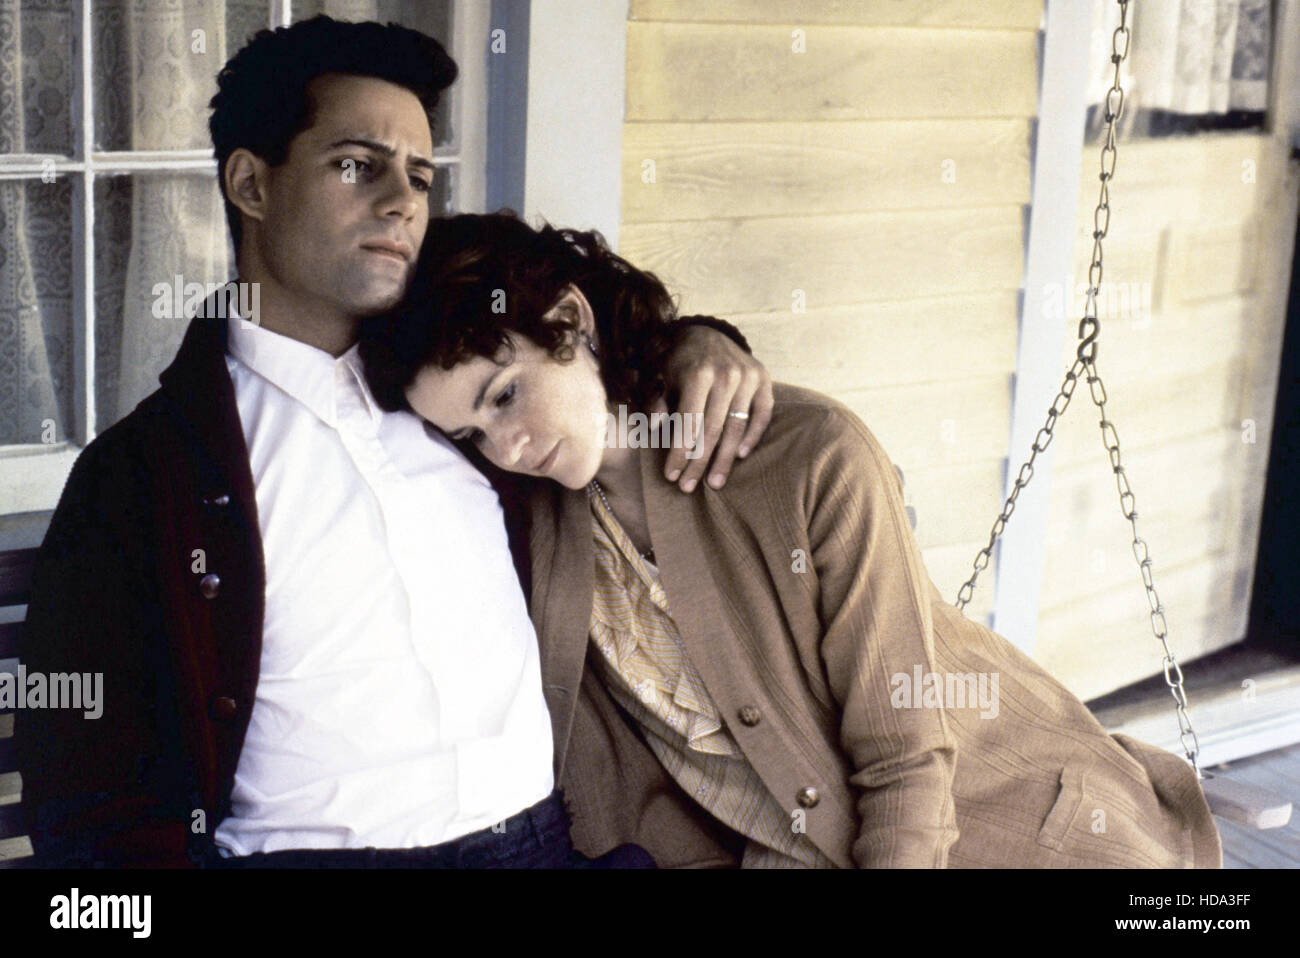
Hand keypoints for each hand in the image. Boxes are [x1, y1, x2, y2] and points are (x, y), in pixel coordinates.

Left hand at [653, 323, 772, 491]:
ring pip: (736, 428)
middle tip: (688, 487)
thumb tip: (659, 426)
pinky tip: (740, 456)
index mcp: (698, 373)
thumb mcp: (659, 374)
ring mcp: (749, 378)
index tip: (671, 475)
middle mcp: (727, 375)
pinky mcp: (764, 381)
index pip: (689, 423)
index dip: (679, 452)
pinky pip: (762, 415)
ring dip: (724, 459)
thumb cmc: (677, 361)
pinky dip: (752, 436)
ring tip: (714, 482)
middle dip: (698, 462)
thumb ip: (657, 399)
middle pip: (712, 431)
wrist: (707, 332)